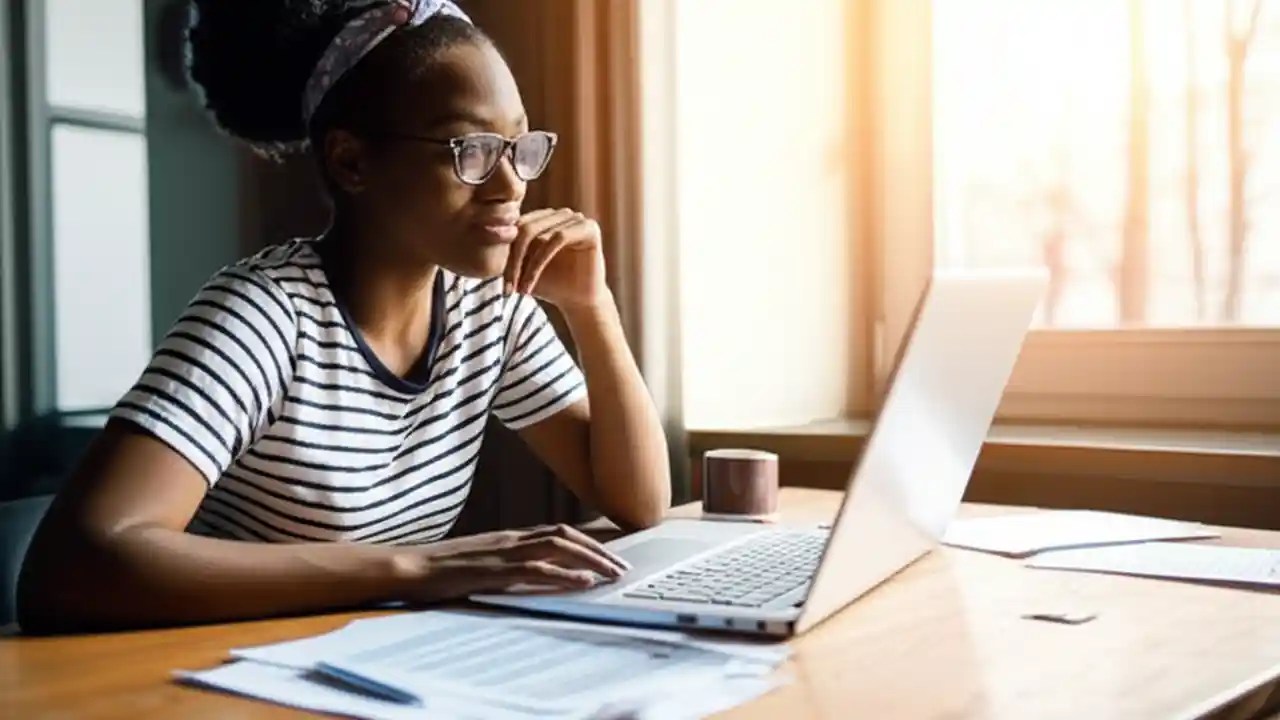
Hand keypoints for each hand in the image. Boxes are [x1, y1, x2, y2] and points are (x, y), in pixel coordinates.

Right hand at [401, 524, 632, 601]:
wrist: (411, 567)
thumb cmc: (443, 568)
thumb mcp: (483, 560)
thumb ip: (508, 563)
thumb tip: (536, 573)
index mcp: (510, 536)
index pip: (558, 531)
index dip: (588, 542)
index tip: (610, 555)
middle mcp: (512, 539)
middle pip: (566, 535)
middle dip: (598, 550)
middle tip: (622, 566)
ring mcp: (504, 553)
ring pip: (558, 547)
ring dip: (590, 560)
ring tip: (612, 573)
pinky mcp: (495, 570)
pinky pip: (536, 570)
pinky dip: (563, 574)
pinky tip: (583, 582)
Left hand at [504, 208, 608, 309]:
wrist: (580, 303)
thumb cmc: (551, 285)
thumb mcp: (521, 267)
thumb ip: (506, 252)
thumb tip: (475, 241)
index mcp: (543, 218)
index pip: (514, 225)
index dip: (504, 252)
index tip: (500, 282)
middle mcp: (559, 214)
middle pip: (523, 228)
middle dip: (512, 260)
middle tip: (507, 288)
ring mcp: (575, 217)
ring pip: (537, 233)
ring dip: (524, 265)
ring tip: (519, 289)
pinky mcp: (589, 227)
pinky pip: (557, 239)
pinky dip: (539, 263)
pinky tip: (531, 285)